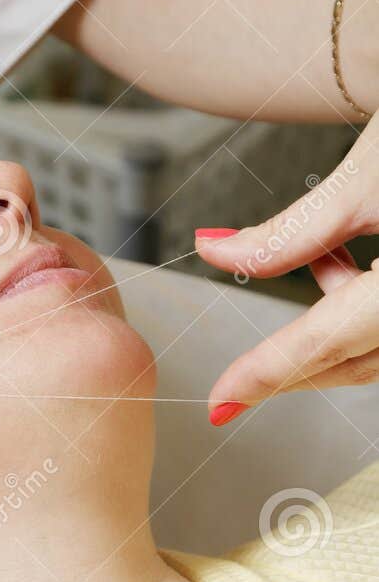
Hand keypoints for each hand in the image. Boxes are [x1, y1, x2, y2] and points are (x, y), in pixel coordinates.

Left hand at [194, 112, 378, 422]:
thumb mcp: (364, 178)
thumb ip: (288, 231)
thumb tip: (216, 253)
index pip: (330, 339)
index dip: (267, 373)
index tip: (221, 403)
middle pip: (361, 360)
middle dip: (295, 365)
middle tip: (236, 380)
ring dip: (335, 329)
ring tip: (323, 260)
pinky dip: (366, 313)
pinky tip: (351, 263)